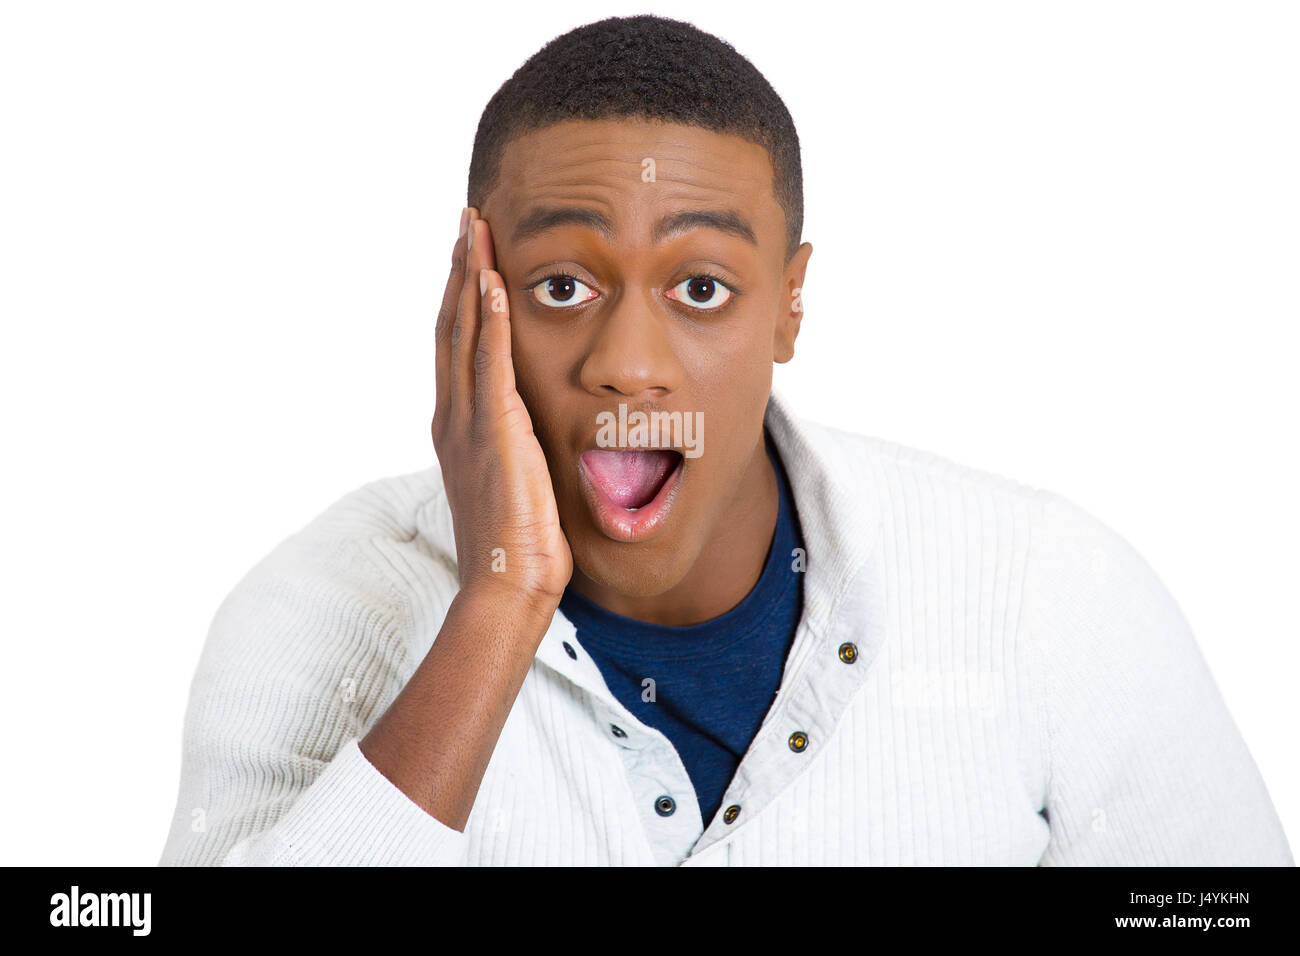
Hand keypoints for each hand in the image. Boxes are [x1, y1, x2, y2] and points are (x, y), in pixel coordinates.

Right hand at [431, 208, 572, 614]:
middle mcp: (454, 415)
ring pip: (464, 331)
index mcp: (458, 426)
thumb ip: (513, 446)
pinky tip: (493, 281)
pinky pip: (490, 362)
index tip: (469, 256)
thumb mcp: (511, 480)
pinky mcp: (494, 430)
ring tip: (475, 230)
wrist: (506, 582)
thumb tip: (529, 431)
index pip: (455, 345)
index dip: (460, 296)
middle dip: (459, 269)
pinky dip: (490, 318)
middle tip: (466, 222)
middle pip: (451, 324)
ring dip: (470, 275)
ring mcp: (469, 421)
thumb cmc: (515, 543)